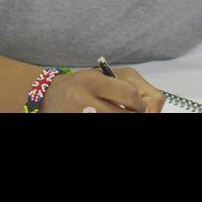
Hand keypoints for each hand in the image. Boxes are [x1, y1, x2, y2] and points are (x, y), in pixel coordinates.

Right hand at [40, 67, 165, 112]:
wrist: (49, 95)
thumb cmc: (81, 85)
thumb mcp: (103, 77)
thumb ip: (128, 89)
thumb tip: (151, 109)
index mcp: (93, 81)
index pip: (130, 95)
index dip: (140, 105)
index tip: (139, 108)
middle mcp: (83, 98)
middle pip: (124, 116)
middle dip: (133, 116)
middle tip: (131, 114)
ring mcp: (78, 113)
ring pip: (114, 121)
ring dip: (121, 120)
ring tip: (115, 113)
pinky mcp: (74, 121)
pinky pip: (102, 124)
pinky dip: (109, 122)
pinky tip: (105, 115)